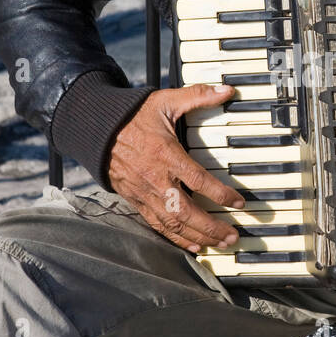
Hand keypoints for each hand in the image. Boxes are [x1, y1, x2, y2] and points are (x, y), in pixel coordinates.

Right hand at [107, 84, 244, 251]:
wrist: (96, 129)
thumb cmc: (132, 116)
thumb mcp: (165, 101)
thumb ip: (197, 96)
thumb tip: (226, 90)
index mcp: (166, 154)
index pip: (199, 181)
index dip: (221, 195)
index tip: (239, 203)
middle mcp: (155, 178)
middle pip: (186, 212)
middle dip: (212, 227)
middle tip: (233, 236)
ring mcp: (144, 193)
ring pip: (172, 223)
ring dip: (197, 236)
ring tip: (219, 243)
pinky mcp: (135, 200)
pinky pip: (156, 225)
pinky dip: (175, 238)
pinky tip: (192, 246)